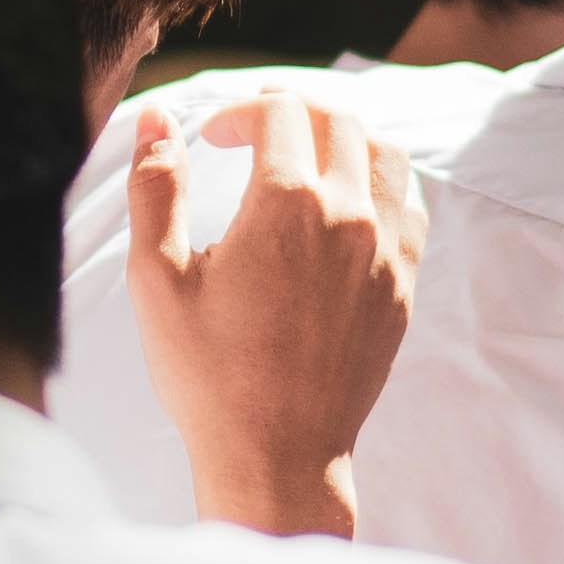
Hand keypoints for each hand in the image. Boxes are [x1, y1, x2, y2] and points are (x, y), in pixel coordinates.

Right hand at [125, 86, 424, 536]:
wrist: (276, 454)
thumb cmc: (207, 374)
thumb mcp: (157, 278)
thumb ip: (155, 188)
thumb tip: (158, 119)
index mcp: (287, 204)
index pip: (280, 111)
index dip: (241, 109)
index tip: (213, 137)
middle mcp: (349, 216)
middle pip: (338, 120)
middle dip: (292, 110)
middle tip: (256, 127)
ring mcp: (384, 251)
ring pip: (384, 154)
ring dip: (344, 136)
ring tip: (304, 152)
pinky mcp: (402, 286)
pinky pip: (408, 205)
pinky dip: (381, 181)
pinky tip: (348, 199)